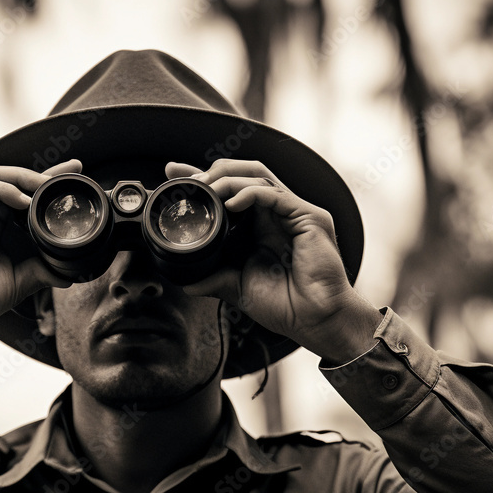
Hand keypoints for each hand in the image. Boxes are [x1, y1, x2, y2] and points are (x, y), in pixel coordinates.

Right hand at [0, 159, 82, 358]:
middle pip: (8, 180)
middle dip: (39, 174)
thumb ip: (40, 271)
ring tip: (46, 186)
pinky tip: (23, 200)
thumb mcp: (17, 282)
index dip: (43, 184)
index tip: (72, 174)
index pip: (18, 196)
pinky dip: (3, 189)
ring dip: (23, 178)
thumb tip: (69, 273)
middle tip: (69, 170)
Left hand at [165, 158, 380, 363]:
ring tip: (204, 189)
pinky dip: (249, 194)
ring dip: (226, 179)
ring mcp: (294, 213)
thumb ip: (215, 279)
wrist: (317, 322)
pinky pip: (275, 194)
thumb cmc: (288, 306)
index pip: (233, 190)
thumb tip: (186, 282)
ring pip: (259, 175)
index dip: (206, 178)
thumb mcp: (239, 289)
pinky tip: (230, 204)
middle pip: (244, 173)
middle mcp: (278, 214)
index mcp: (262, 226)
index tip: (175, 174)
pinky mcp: (309, 218)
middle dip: (212, 170)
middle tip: (187, 181)